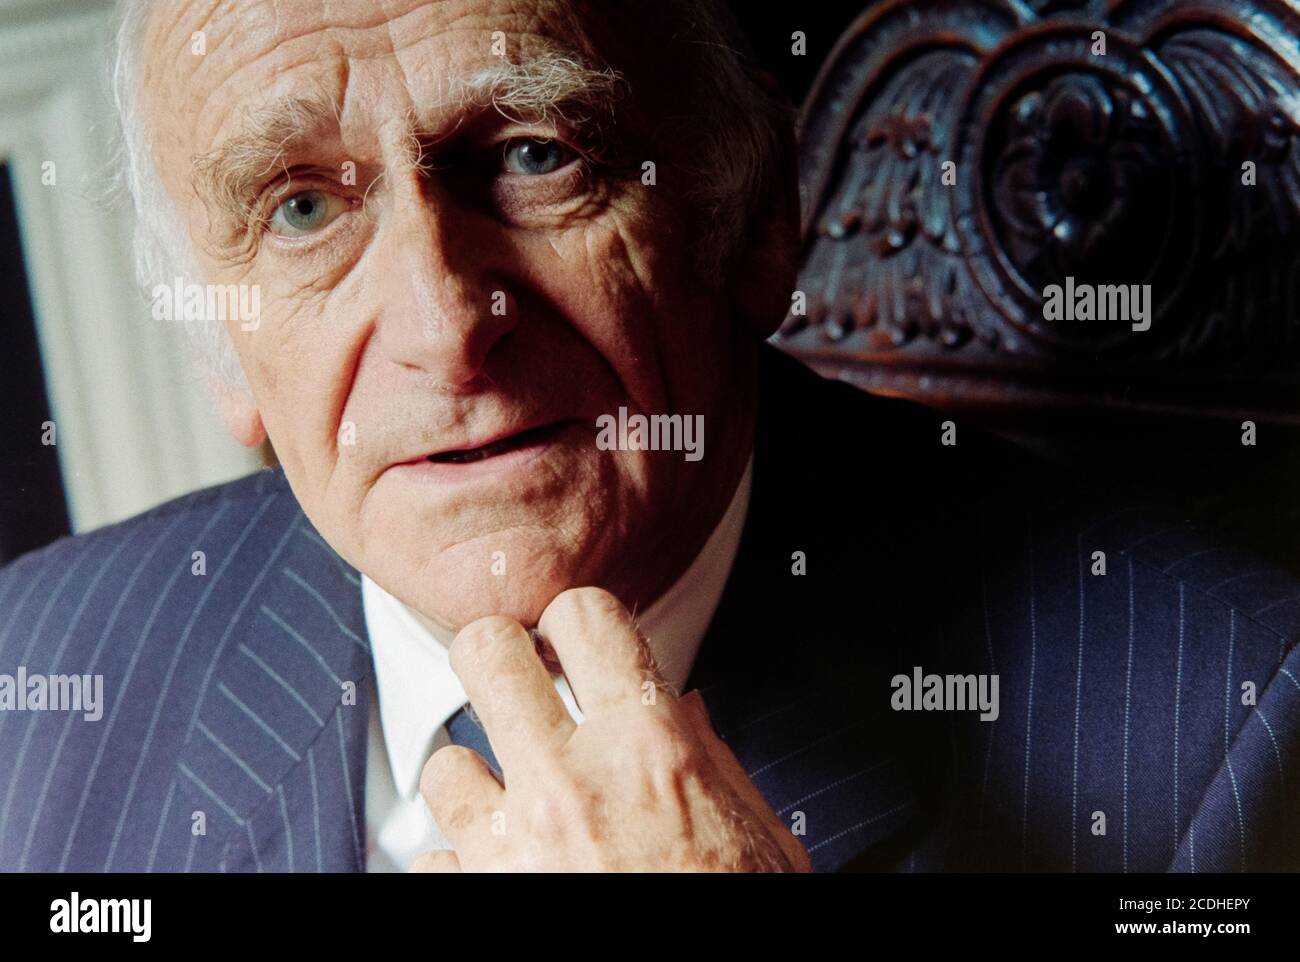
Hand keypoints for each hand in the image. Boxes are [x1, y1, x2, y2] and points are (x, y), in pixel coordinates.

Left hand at [412, 586, 811, 871]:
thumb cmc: (735, 917)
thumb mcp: (760, 842)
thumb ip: (716, 765)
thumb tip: (687, 714)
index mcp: (651, 753)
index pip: (586, 616)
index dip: (580, 621)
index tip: (579, 641)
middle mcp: (569, 785)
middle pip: (483, 651)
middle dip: (497, 658)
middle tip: (516, 682)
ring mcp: (509, 847)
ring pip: (443, 761)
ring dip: (475, 780)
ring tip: (512, 807)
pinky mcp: (474, 899)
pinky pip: (435, 858)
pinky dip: (463, 862)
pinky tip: (502, 874)